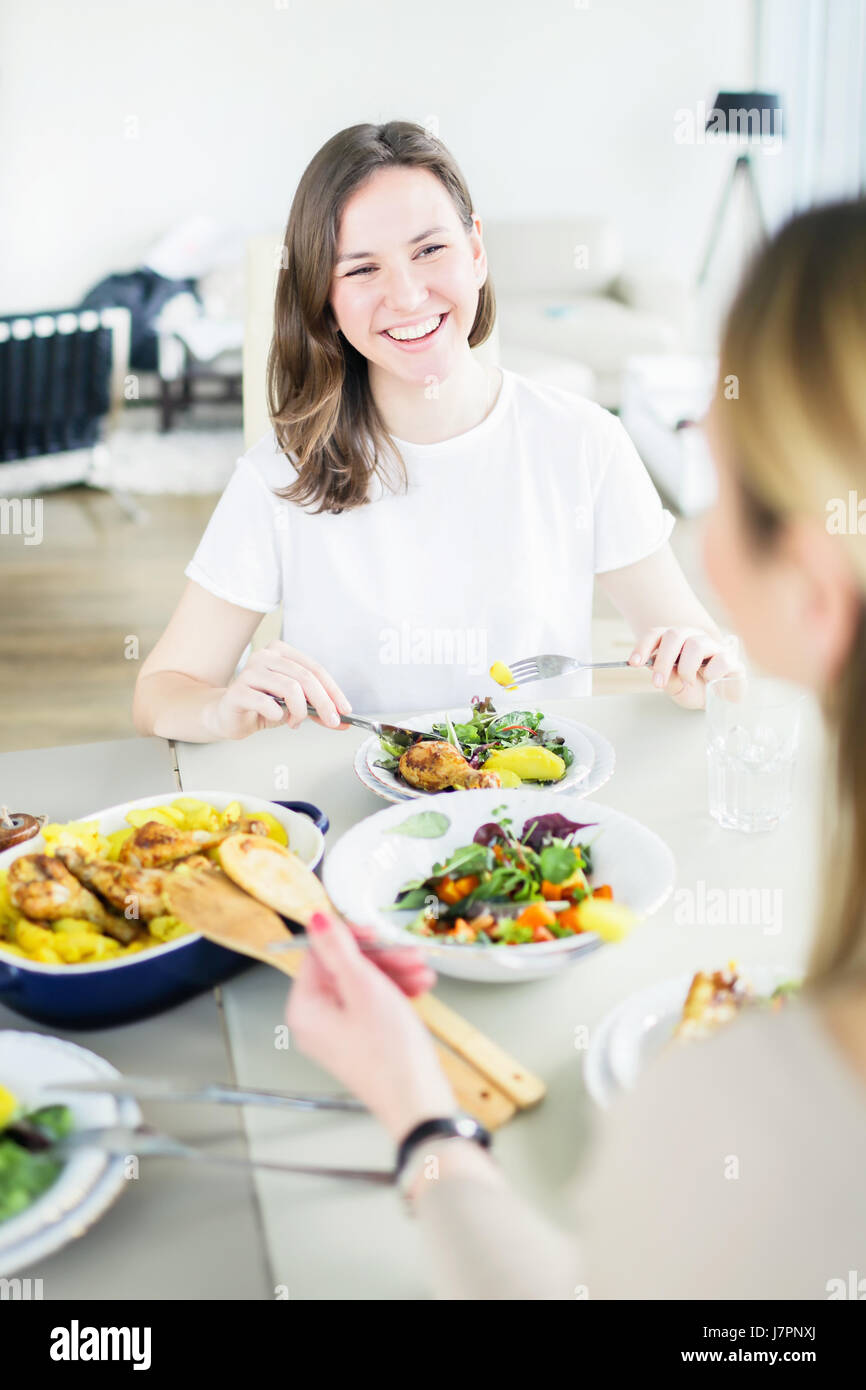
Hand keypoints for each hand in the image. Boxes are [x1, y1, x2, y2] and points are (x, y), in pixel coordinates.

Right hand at [210, 640, 351, 739]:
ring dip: (300, 711)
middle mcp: (265, 656)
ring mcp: (249, 672)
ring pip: (290, 688)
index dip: (333, 690)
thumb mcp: (294, 706)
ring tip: (296, 722)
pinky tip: (276, 718)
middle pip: (305, 678)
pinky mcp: (237, 691)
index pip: (315, 669)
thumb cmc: (261, 706)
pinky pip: (266, 703)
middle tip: (331, 721)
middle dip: (324, 703)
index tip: (345, 709)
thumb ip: (317, 709)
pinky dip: (278, 715)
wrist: (228, 716)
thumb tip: (342, 720)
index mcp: (281, 652)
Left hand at [287, 913, 456, 1142]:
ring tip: (423, 974)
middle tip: (410, 954)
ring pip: (362, 986)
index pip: (318, 955)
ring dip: (394, 974)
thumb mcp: (364, 986)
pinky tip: (419, 989)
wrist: (418, 1102)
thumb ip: (338, 948)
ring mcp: (337, 1034)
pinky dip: (394, 994)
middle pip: (343, 970)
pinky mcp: (359, 1042)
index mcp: (304, 1009)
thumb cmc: (390, 1053)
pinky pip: (371, 1006)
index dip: (351, 939)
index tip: (377, 933)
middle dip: (382, 959)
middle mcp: (314, 1023)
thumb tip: (315, 919)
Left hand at [628, 628, 742, 708]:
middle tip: (658, 683)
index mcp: (675, 641)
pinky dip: (712, 673)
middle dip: (663, 660)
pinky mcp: (730, 659)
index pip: (656, 634)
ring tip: (688, 682)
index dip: (643, 646)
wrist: (719, 702)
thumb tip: (653, 665)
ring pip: (696, 644)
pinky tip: (711, 681)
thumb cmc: (695, 690)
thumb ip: (665, 677)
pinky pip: (721, 659)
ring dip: (686, 668)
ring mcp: (713, 646)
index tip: (634, 663)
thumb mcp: (674, 687)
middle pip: (674, 635)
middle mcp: (693, 638)